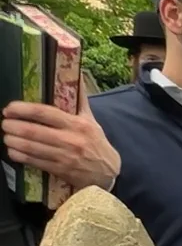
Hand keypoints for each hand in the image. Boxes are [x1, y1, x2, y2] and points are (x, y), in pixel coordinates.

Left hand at [2, 79, 120, 191]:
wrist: (108, 171)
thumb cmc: (96, 142)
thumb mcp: (91, 120)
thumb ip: (80, 99)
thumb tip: (76, 73)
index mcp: (77, 124)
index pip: (45, 113)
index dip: (23, 109)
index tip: (9, 109)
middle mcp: (71, 140)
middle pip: (33, 131)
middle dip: (13, 126)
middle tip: (5, 123)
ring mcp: (65, 157)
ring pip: (31, 147)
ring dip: (13, 141)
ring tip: (6, 136)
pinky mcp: (61, 170)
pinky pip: (34, 162)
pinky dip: (20, 156)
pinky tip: (13, 151)